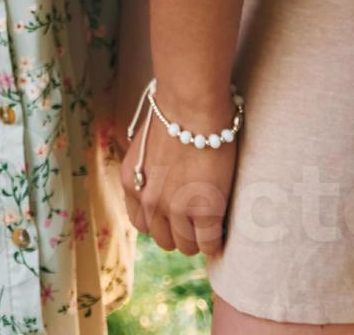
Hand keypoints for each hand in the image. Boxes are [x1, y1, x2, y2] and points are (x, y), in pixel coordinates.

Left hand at [126, 85, 237, 259]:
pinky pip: (209, 243)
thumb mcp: (146, 147)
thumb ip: (148, 171)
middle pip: (163, 239)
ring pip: (186, 246)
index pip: (142, 223)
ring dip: (198, 239)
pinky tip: (222, 233)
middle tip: (195, 223)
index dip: (161, 222)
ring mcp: (175, 209)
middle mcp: (148, 201)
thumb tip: (161, 183)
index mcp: (131, 184)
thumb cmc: (174, 115)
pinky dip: (216, 242)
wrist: (191, 107)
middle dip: (179, 233)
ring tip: (209, 228)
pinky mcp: (204, 211)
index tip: (175, 218)